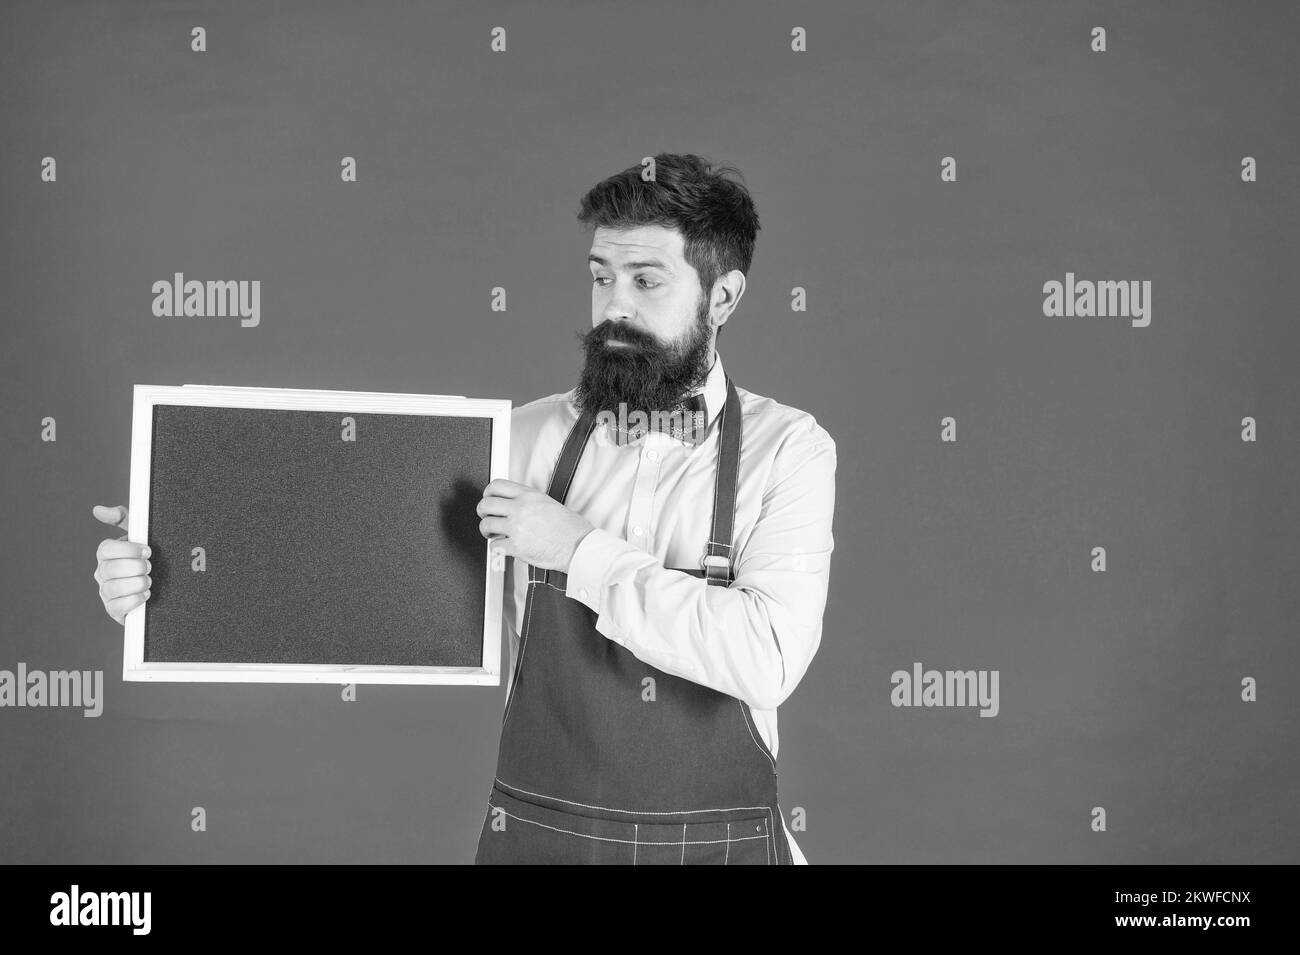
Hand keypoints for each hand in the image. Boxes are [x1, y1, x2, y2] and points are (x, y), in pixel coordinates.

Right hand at [92, 504, 151, 625]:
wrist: (163, 583)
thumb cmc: (147, 555)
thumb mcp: (139, 533)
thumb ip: (122, 518)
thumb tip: (98, 509)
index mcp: (107, 553)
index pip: (106, 549)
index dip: (128, 550)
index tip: (148, 550)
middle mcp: (102, 572)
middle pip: (110, 569)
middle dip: (135, 567)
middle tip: (150, 567)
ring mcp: (106, 592)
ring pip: (112, 588)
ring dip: (136, 584)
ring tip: (149, 581)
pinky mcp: (114, 609)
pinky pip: (117, 607)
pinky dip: (133, 600)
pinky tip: (146, 595)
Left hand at [476, 479, 594, 571]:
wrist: (578, 547)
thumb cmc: (571, 529)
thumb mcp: (549, 504)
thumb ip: (529, 502)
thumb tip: (514, 505)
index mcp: (530, 496)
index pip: (497, 485)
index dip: (487, 493)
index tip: (488, 499)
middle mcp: (521, 508)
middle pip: (486, 504)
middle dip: (482, 512)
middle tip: (486, 517)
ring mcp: (517, 527)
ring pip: (486, 524)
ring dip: (486, 530)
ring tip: (493, 534)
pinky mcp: (516, 546)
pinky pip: (494, 546)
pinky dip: (497, 549)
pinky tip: (504, 548)